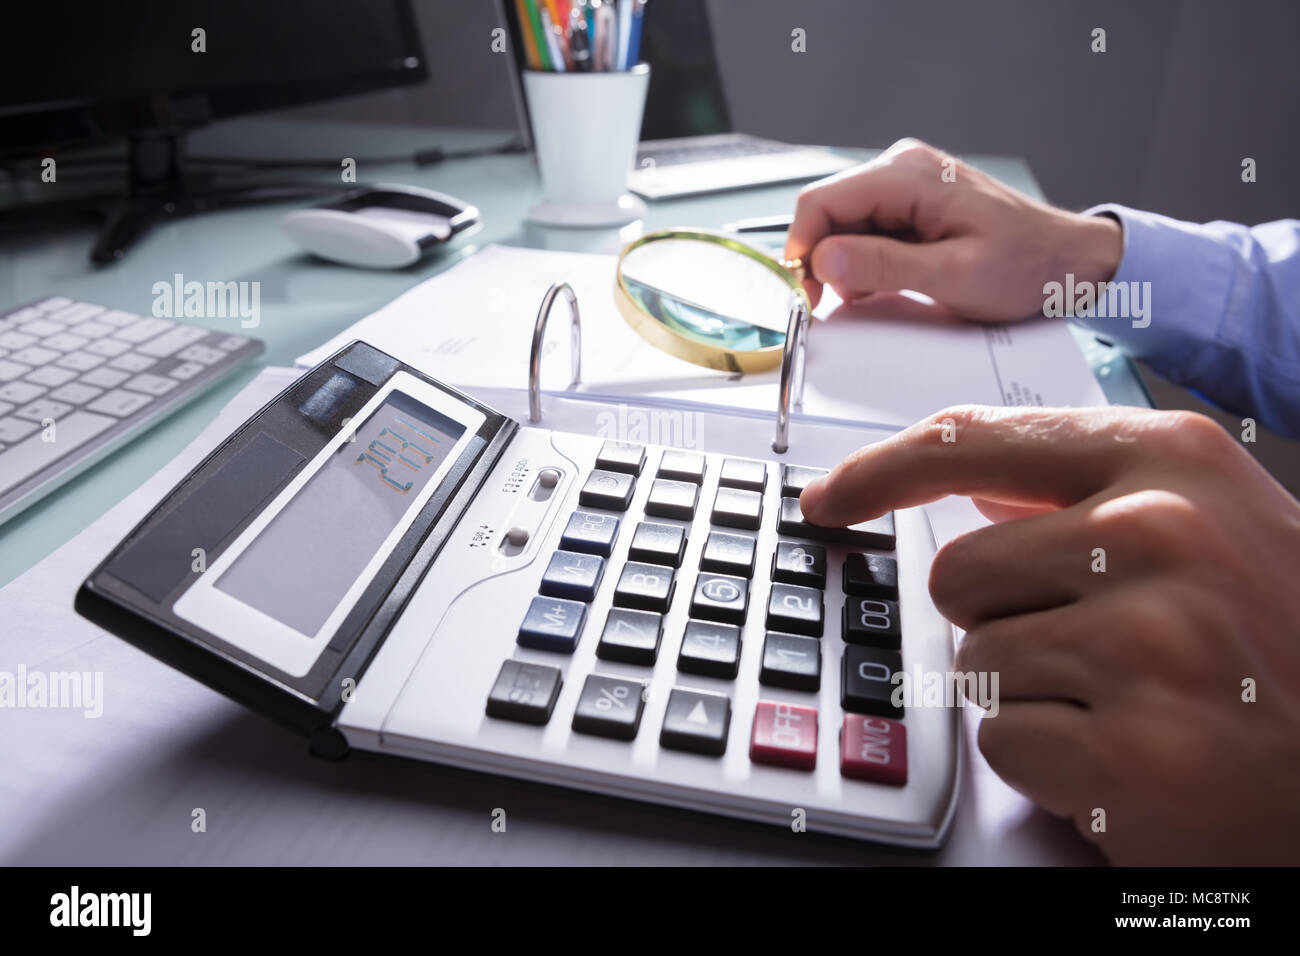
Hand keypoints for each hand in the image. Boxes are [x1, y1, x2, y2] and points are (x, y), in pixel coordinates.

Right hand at [785, 138, 1123, 319]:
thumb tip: (823, 259)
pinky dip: (866, 262)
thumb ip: (884, 266)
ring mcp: (906, 184)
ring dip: (847, 264)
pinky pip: (867, 230)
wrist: (1069, 261)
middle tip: (836, 304)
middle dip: (823, 261)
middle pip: (827, 212)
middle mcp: (902, 167)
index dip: (802, 250)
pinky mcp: (911, 204)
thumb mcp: (954, 276)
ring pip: (844, 225)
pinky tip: (890, 284)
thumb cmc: (1026, 267)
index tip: (807, 295)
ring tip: (879, 295)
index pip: (820, 202)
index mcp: (909, 175)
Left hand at [799, 405, 1299, 864]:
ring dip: (1035, 694)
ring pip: (977, 664)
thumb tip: (971, 491)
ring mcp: (1148, 643)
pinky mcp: (1134, 750)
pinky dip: (1053, 764)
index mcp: (1169, 462)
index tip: (830, 498)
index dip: (882, 470)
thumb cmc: (1285, 635)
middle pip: (957, 574)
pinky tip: (1133, 755)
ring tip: (1132, 700)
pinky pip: (1005, 744)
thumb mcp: (1212, 519)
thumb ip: (1090, 492)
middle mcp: (1158, 536)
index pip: (976, 442)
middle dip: (1003, 619)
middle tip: (1101, 648)